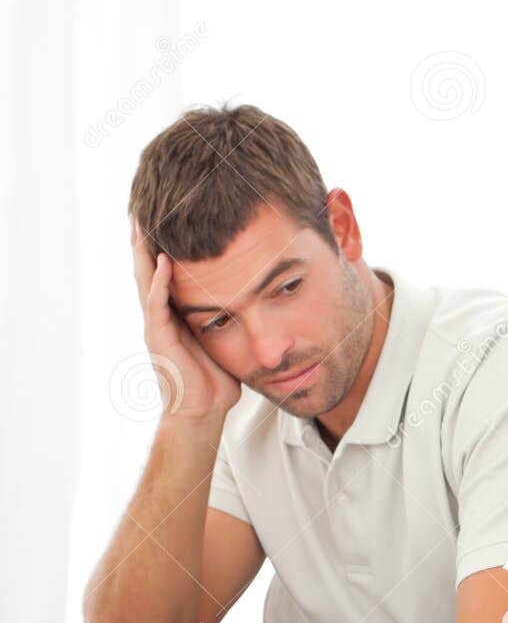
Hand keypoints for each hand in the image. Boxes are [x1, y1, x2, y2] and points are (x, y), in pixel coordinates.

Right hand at [131, 218, 241, 418]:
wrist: (202, 413)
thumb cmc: (215, 382)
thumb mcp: (224, 341)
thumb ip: (228, 320)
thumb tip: (253, 303)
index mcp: (175, 314)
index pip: (166, 272)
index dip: (163, 246)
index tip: (166, 218)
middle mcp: (161, 316)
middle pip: (149, 269)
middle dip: (145, 240)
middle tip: (140, 209)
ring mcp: (157, 326)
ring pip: (146, 280)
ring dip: (144, 252)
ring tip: (140, 223)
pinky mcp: (159, 338)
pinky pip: (157, 304)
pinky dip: (160, 282)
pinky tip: (163, 261)